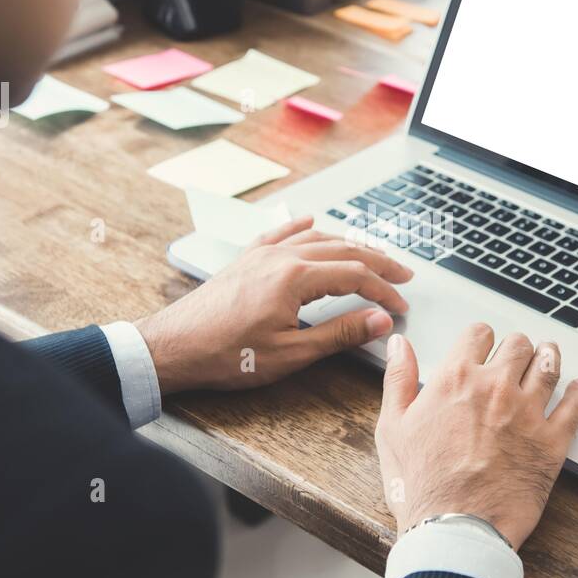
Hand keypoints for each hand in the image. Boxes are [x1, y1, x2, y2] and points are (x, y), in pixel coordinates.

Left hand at [134, 216, 412, 391]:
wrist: (174, 346)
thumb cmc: (227, 355)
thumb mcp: (290, 353)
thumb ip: (339, 334)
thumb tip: (380, 320)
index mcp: (295, 278)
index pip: (356, 276)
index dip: (384, 290)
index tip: (401, 306)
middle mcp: (281, 257)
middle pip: (343, 250)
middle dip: (378, 262)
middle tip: (404, 274)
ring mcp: (261, 254)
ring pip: (316, 239)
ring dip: (349, 245)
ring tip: (371, 255)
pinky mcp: (246, 259)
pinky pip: (281, 233)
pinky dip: (302, 227)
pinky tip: (311, 222)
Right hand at [374, 324, 577, 549]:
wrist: (454, 529)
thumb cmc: (421, 486)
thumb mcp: (393, 427)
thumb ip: (398, 379)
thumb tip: (399, 345)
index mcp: (457, 379)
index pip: (478, 334)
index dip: (481, 338)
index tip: (482, 345)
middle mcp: (496, 388)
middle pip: (518, 345)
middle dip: (515, 347)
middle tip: (516, 355)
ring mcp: (528, 413)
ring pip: (549, 366)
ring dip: (549, 357)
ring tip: (548, 356)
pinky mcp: (552, 443)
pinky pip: (575, 407)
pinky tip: (577, 390)